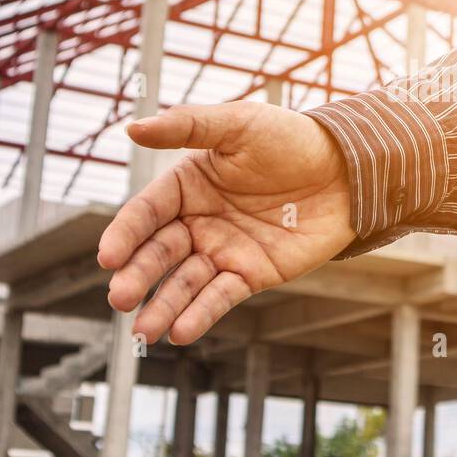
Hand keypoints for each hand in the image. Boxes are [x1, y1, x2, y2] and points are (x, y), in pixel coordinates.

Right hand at [97, 102, 355, 344]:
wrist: (348, 170)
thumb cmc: (291, 139)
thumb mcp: (239, 124)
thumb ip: (187, 126)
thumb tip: (132, 128)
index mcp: (186, 185)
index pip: (146, 213)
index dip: (125, 235)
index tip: (108, 257)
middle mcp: (198, 221)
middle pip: (159, 253)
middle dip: (137, 276)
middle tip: (119, 298)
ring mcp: (223, 250)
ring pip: (185, 283)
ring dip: (163, 306)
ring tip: (144, 332)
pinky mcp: (252, 274)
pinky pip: (220, 297)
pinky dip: (201, 314)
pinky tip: (181, 331)